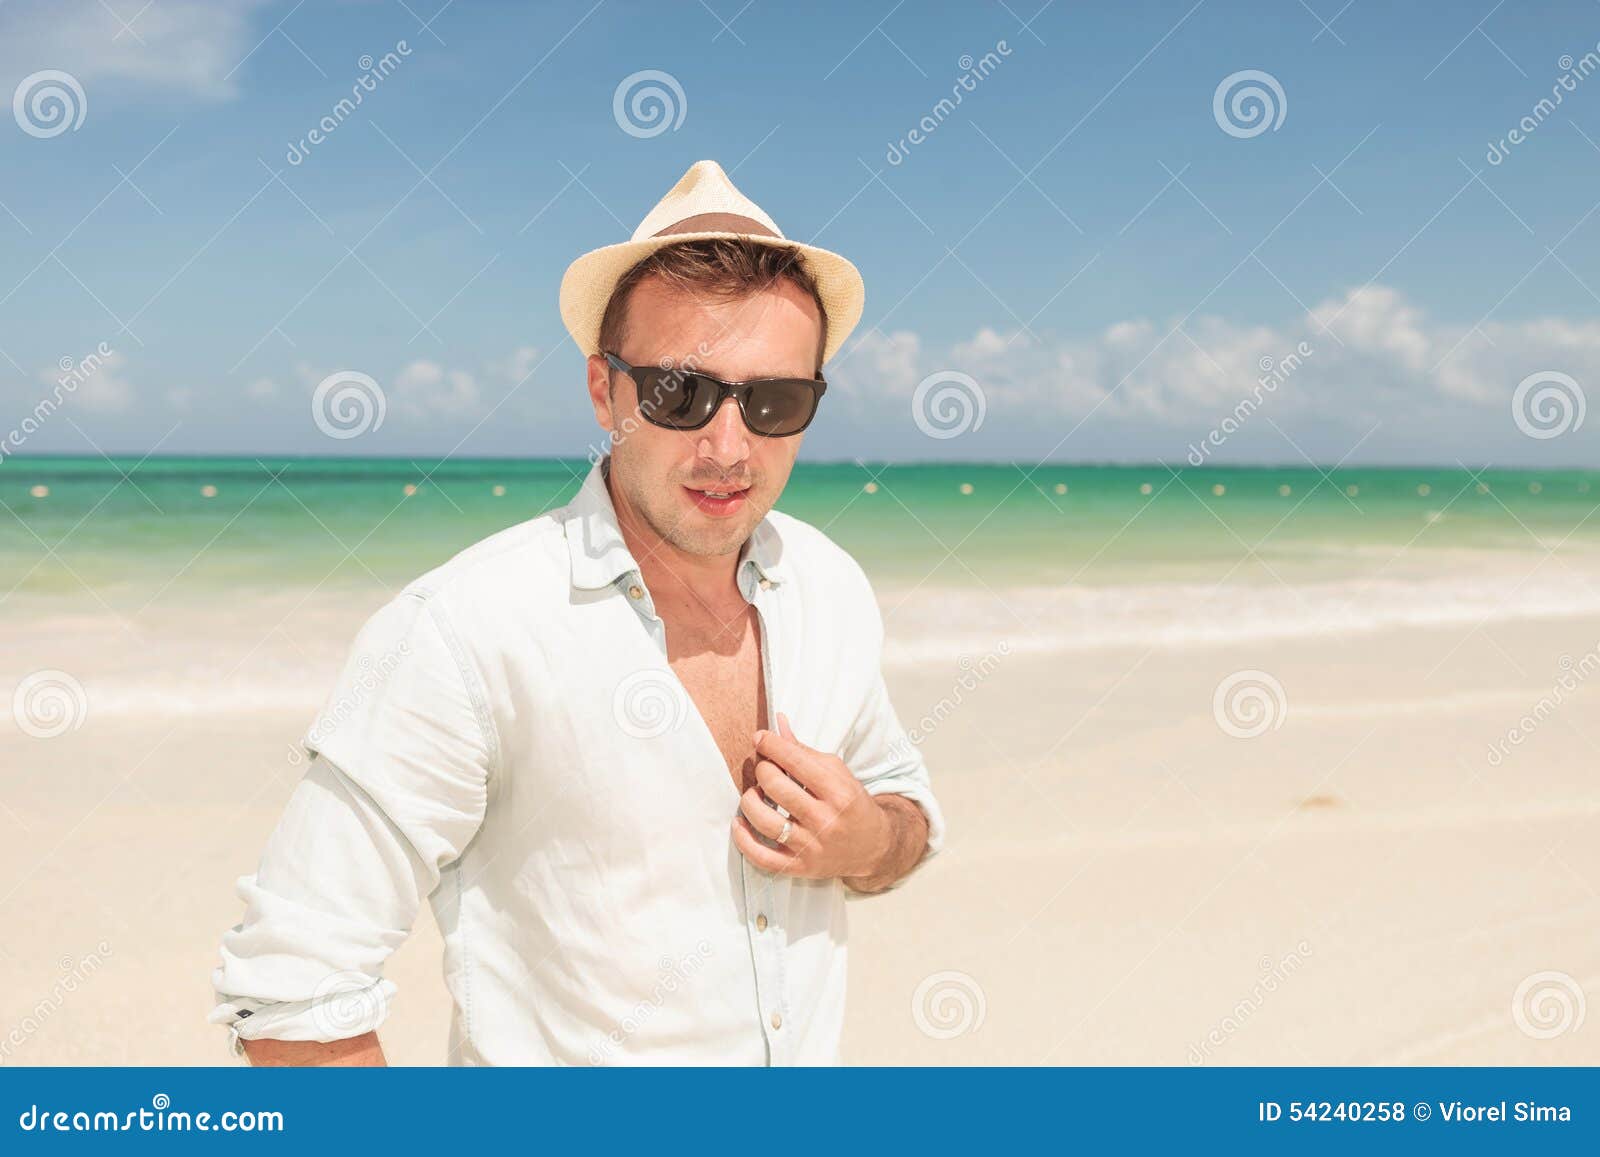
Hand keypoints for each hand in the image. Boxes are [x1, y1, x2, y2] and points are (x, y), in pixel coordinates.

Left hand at [731, 712, 891, 880]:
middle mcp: (826, 820)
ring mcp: (812, 846)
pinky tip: (740, 823)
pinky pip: (762, 858)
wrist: (873, 846)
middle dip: (762, 770)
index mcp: (838, 791)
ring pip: (765, 821)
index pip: (796, 761)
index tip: (760, 738)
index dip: (771, 745)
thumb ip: (804, 751)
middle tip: (763, 768)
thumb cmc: (851, 803)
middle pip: (776, 787)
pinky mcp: (800, 867)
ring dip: (750, 801)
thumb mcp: (837, 772)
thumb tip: (777, 723)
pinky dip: (743, 839)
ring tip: (754, 794)